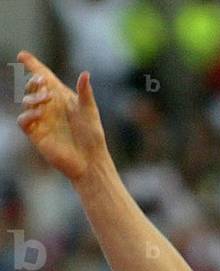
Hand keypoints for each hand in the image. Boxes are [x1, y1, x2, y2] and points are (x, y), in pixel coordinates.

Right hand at [16, 50, 108, 181]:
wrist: (90, 161)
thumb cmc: (92, 137)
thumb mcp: (90, 112)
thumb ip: (86, 93)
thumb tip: (85, 73)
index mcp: (62, 98)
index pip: (44, 78)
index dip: (33, 66)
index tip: (22, 55)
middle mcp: (49, 107)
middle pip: (33, 87)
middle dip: (34, 81)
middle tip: (42, 82)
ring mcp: (41, 119)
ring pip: (27, 101)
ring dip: (34, 96)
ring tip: (47, 98)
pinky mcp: (36, 133)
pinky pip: (24, 120)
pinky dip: (28, 114)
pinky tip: (40, 113)